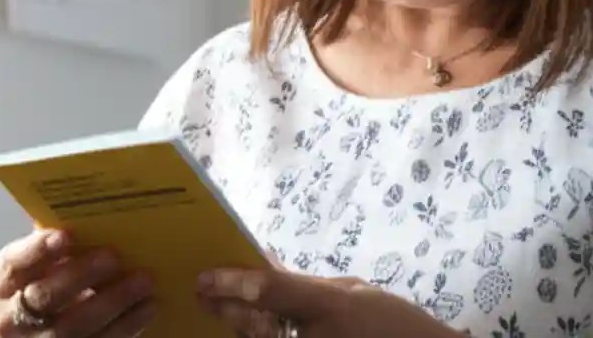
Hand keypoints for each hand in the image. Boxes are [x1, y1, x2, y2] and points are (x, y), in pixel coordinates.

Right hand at [0, 228, 156, 336]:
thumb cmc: (48, 281)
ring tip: (143, 280)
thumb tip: (89, 202)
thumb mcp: (42, 261)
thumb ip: (55, 239)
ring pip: (73, 326)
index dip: (38, 249)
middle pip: (44, 296)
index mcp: (2, 284)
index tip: (66, 234)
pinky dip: (127, 325)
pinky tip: (148, 305)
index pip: (14, 264)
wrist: (44, 328)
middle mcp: (13, 317)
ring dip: (112, 302)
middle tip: (113, 256)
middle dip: (80, 275)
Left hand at [196, 267, 462, 337]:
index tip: (204, 277)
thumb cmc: (391, 323)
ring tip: (220, 311)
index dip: (232, 284)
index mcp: (330, 307)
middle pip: (255, 325)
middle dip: (224, 309)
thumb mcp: (352, 292)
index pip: (270, 291)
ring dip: (238, 328)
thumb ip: (305, 283)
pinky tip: (246, 328)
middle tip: (202, 294)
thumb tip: (262, 264)